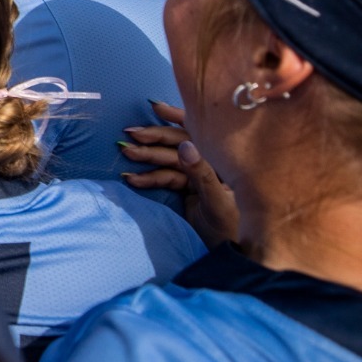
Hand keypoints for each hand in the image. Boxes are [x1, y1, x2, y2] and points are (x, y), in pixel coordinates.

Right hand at [119, 100, 239, 245]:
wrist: (233, 253)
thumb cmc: (235, 228)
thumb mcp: (219, 202)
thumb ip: (202, 174)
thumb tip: (185, 145)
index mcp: (223, 160)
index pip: (199, 131)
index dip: (178, 117)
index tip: (155, 108)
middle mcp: (210, 163)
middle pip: (179, 145)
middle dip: (154, 140)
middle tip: (130, 135)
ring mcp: (198, 177)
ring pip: (169, 162)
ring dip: (147, 159)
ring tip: (126, 155)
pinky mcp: (187, 190)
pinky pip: (165, 179)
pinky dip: (148, 179)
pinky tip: (132, 179)